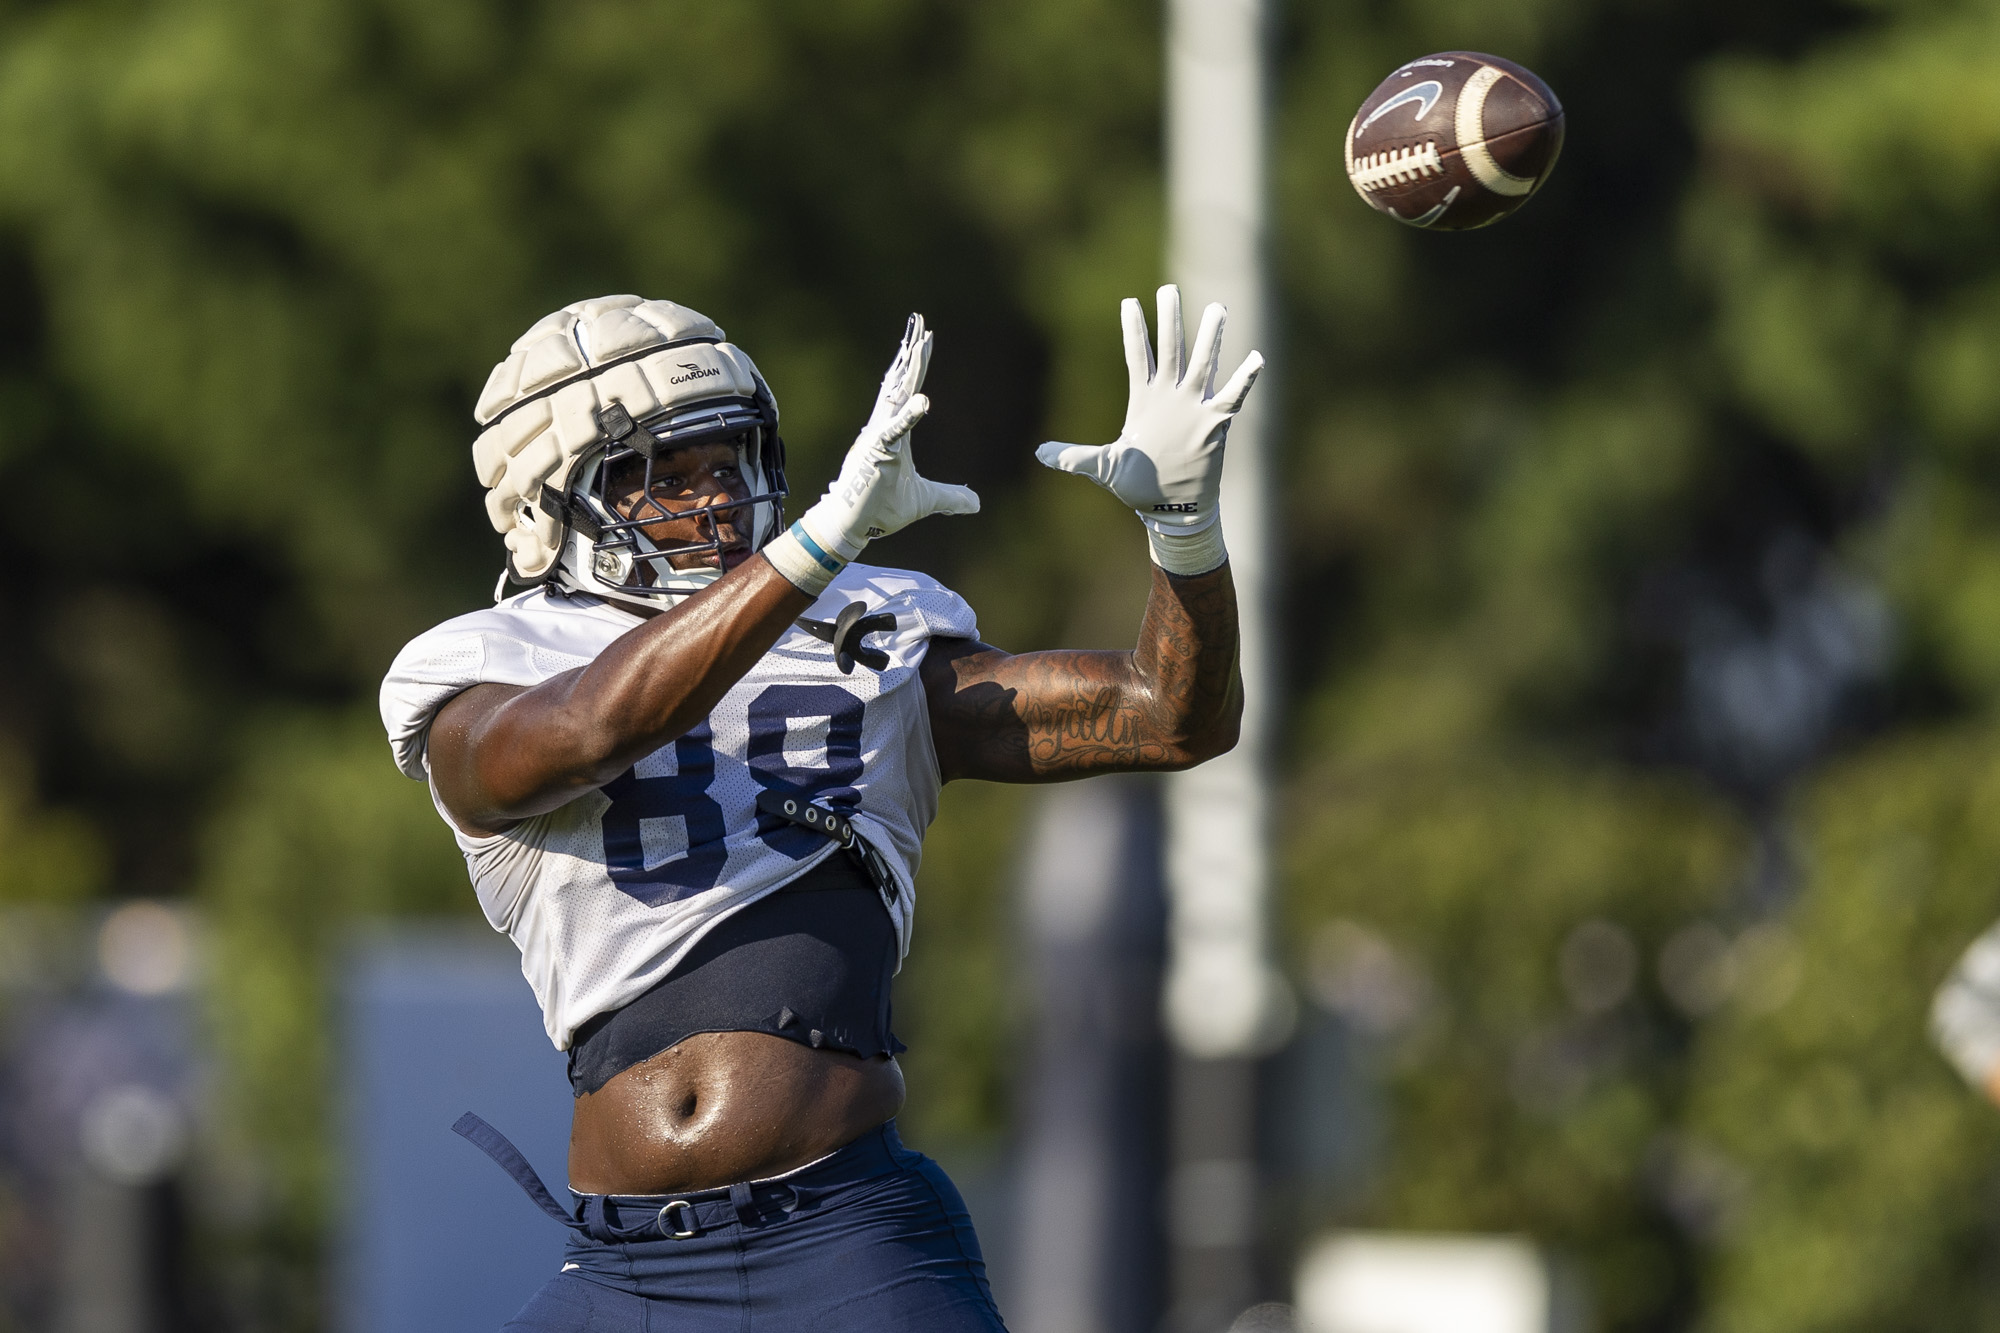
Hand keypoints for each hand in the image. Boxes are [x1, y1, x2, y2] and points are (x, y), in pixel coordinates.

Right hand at [798, 314, 979, 560]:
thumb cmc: (880, 509)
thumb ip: (949, 498)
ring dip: (908, 370)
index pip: (907, 391)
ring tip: (918, 343)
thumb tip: (975, 503)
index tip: (925, 338)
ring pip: (895, 396)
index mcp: (893, 433)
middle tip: (921, 323)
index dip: (917, 366)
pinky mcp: (876, 452)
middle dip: (913, 354)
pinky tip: (923, 400)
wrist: (853, 526)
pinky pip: (894, 431)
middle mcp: (883, 427)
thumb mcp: (925, 501)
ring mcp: (877, 437)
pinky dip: (908, 416)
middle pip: (901, 383)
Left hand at [1035, 285, 1263, 533]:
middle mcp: (1169, 396)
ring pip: (1203, 364)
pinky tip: (1255, 358)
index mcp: (1143, 400)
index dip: (1133, 330)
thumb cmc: (1138, 486)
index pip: (1137, 356)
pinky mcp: (1214, 423)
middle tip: (1168, 288)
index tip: (1128, 301)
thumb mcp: (1104, 468)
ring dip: (1209, 338)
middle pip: (1170, 349)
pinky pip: (1232, 396)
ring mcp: (1194, 406)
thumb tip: (1040, 454)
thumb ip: (1075, 457)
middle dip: (1169, 319)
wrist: (1171, 507)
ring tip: (1217, 308)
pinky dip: (1244, 379)